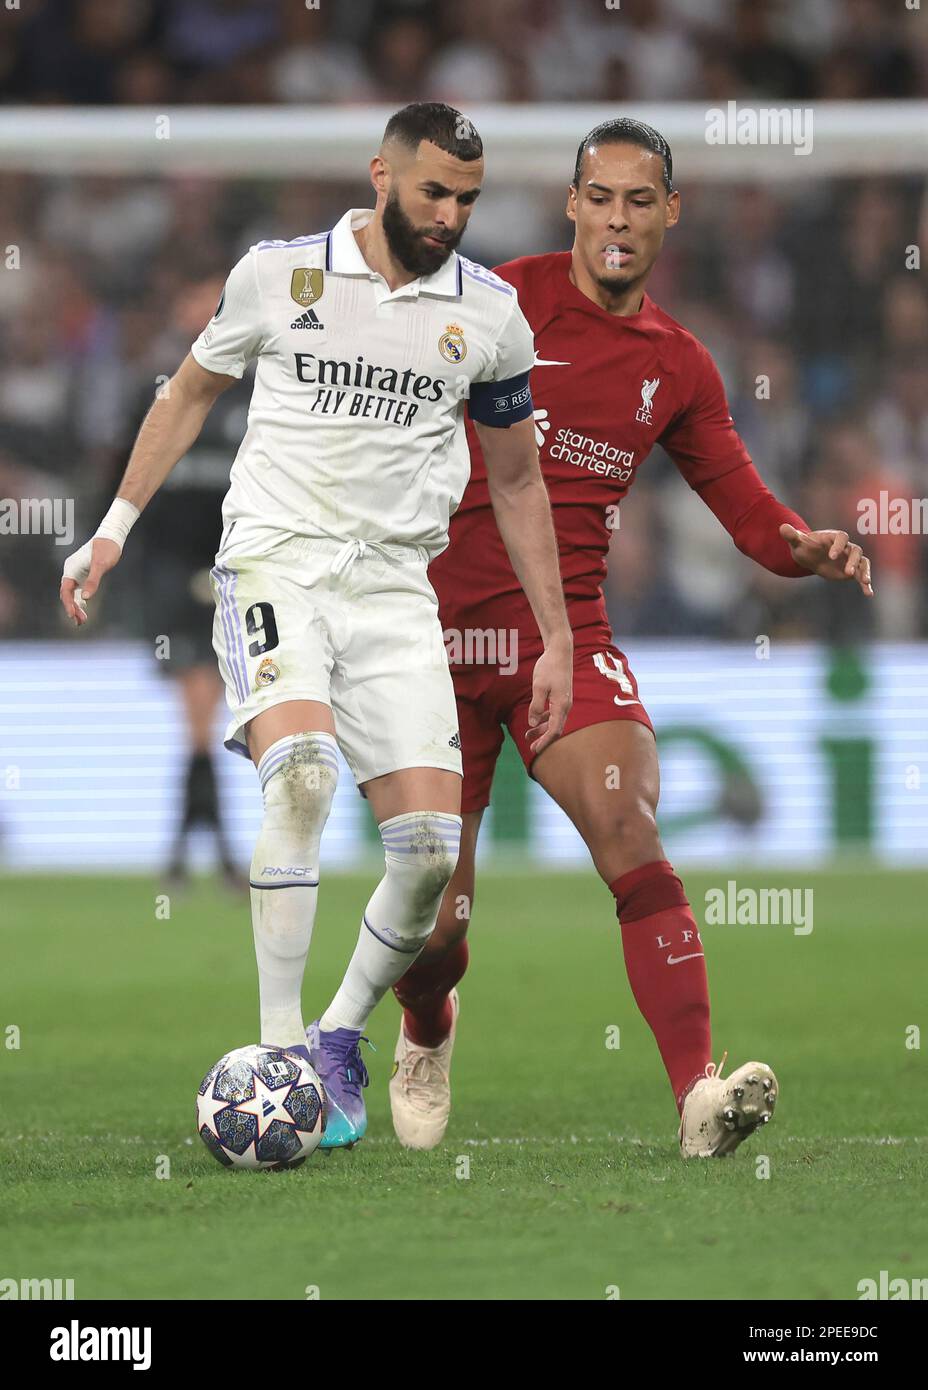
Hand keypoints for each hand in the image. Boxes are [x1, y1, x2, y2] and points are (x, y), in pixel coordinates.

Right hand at [59, 537, 121, 626]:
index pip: (65, 590)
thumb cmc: (106, 548)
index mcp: (71, 568)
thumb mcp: (100, 565)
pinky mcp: (84, 575)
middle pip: (68, 594)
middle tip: (80, 622)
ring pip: (73, 593)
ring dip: (77, 607)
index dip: (68, 603)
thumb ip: (92, 581)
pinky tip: (84, 610)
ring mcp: (77, 573)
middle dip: (73, 608)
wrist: (111, 537)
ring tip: (82, 620)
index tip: (72, 615)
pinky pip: (79, 590)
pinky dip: (81, 601)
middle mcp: (71, 571)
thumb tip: (85, 598)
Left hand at [527, 638, 572, 756]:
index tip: (535, 750)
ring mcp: (564, 701)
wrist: (560, 652)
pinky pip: (553, 713)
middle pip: (555, 728)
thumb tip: (532, 723)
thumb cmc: (549, 667)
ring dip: (542, 729)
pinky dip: (544, 719)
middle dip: (544, 739)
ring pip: (554, 721)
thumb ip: (536, 706)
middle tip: (532, 748)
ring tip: (528, 736)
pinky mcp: (561, 696)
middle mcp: (565, 706)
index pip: (554, 730)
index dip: (545, 742)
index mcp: (561, 705)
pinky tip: (535, 721)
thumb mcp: (539, 687)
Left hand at [779, 524, 872, 596]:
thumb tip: (782, 527)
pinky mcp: (851, 570)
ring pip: (862, 562)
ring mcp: (850, 558)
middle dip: (853, 561)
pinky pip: (861, 576)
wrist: (809, 556)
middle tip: (848, 573)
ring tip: (865, 582)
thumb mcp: (797, 542)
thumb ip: (792, 536)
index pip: (842, 537)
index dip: (838, 546)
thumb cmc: (804, 546)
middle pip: (856, 550)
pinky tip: (869, 594)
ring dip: (865, 571)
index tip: (832, 556)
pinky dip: (865, 584)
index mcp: (834, 537)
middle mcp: (846, 546)